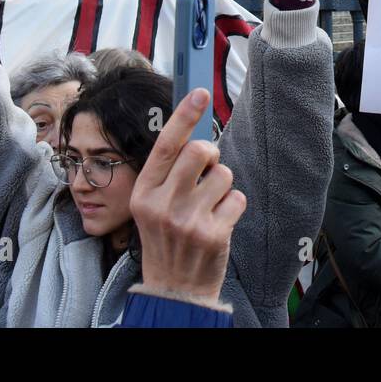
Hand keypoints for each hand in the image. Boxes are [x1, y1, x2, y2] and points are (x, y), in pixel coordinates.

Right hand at [130, 88, 246, 305]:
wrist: (174, 288)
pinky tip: (218, 222)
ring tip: (208, 207)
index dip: (184, 116)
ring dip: (222, 185)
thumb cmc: (166, 239)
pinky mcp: (214, 233)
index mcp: (143, 193)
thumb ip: (167, 172)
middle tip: (205, 172)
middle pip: (200, 151)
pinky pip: (237, 197)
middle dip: (210, 155)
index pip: (165, 145)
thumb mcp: (151, 206)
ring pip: (224, 173)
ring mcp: (188, 220)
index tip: (200, 92)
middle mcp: (162, 205)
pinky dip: (233, 206)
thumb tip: (192, 133)